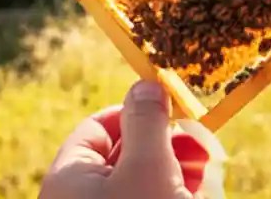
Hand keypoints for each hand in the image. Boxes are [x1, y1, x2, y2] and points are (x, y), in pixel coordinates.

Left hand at [39, 80, 223, 198]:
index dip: (140, 113)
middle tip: (200, 149)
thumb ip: (146, 122)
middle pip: (128, 155)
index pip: (101, 126)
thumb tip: (145, 83)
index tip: (175, 113)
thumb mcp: (147, 167)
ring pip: (145, 181)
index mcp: (69, 176)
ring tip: (202, 178)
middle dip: (169, 149)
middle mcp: (80, 196)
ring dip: (178, 174)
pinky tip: (196, 194)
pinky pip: (151, 198)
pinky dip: (176, 194)